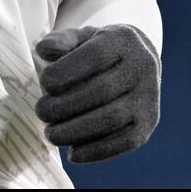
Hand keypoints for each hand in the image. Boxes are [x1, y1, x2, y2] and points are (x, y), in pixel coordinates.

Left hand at [33, 23, 160, 162]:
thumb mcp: (81, 39)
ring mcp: (149, 96)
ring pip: (112, 118)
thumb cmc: (98, 51)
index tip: (44, 83)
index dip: (65, 72)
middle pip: (102, 90)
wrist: (135, 62)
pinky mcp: (148, 122)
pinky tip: (73, 153)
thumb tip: (44, 50)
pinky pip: (124, 142)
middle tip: (42, 112)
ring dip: (76, 131)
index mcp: (123, 39)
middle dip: (65, 106)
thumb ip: (61, 41)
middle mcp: (142, 66)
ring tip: (52, 133)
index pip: (95, 56)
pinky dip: (96, 151)